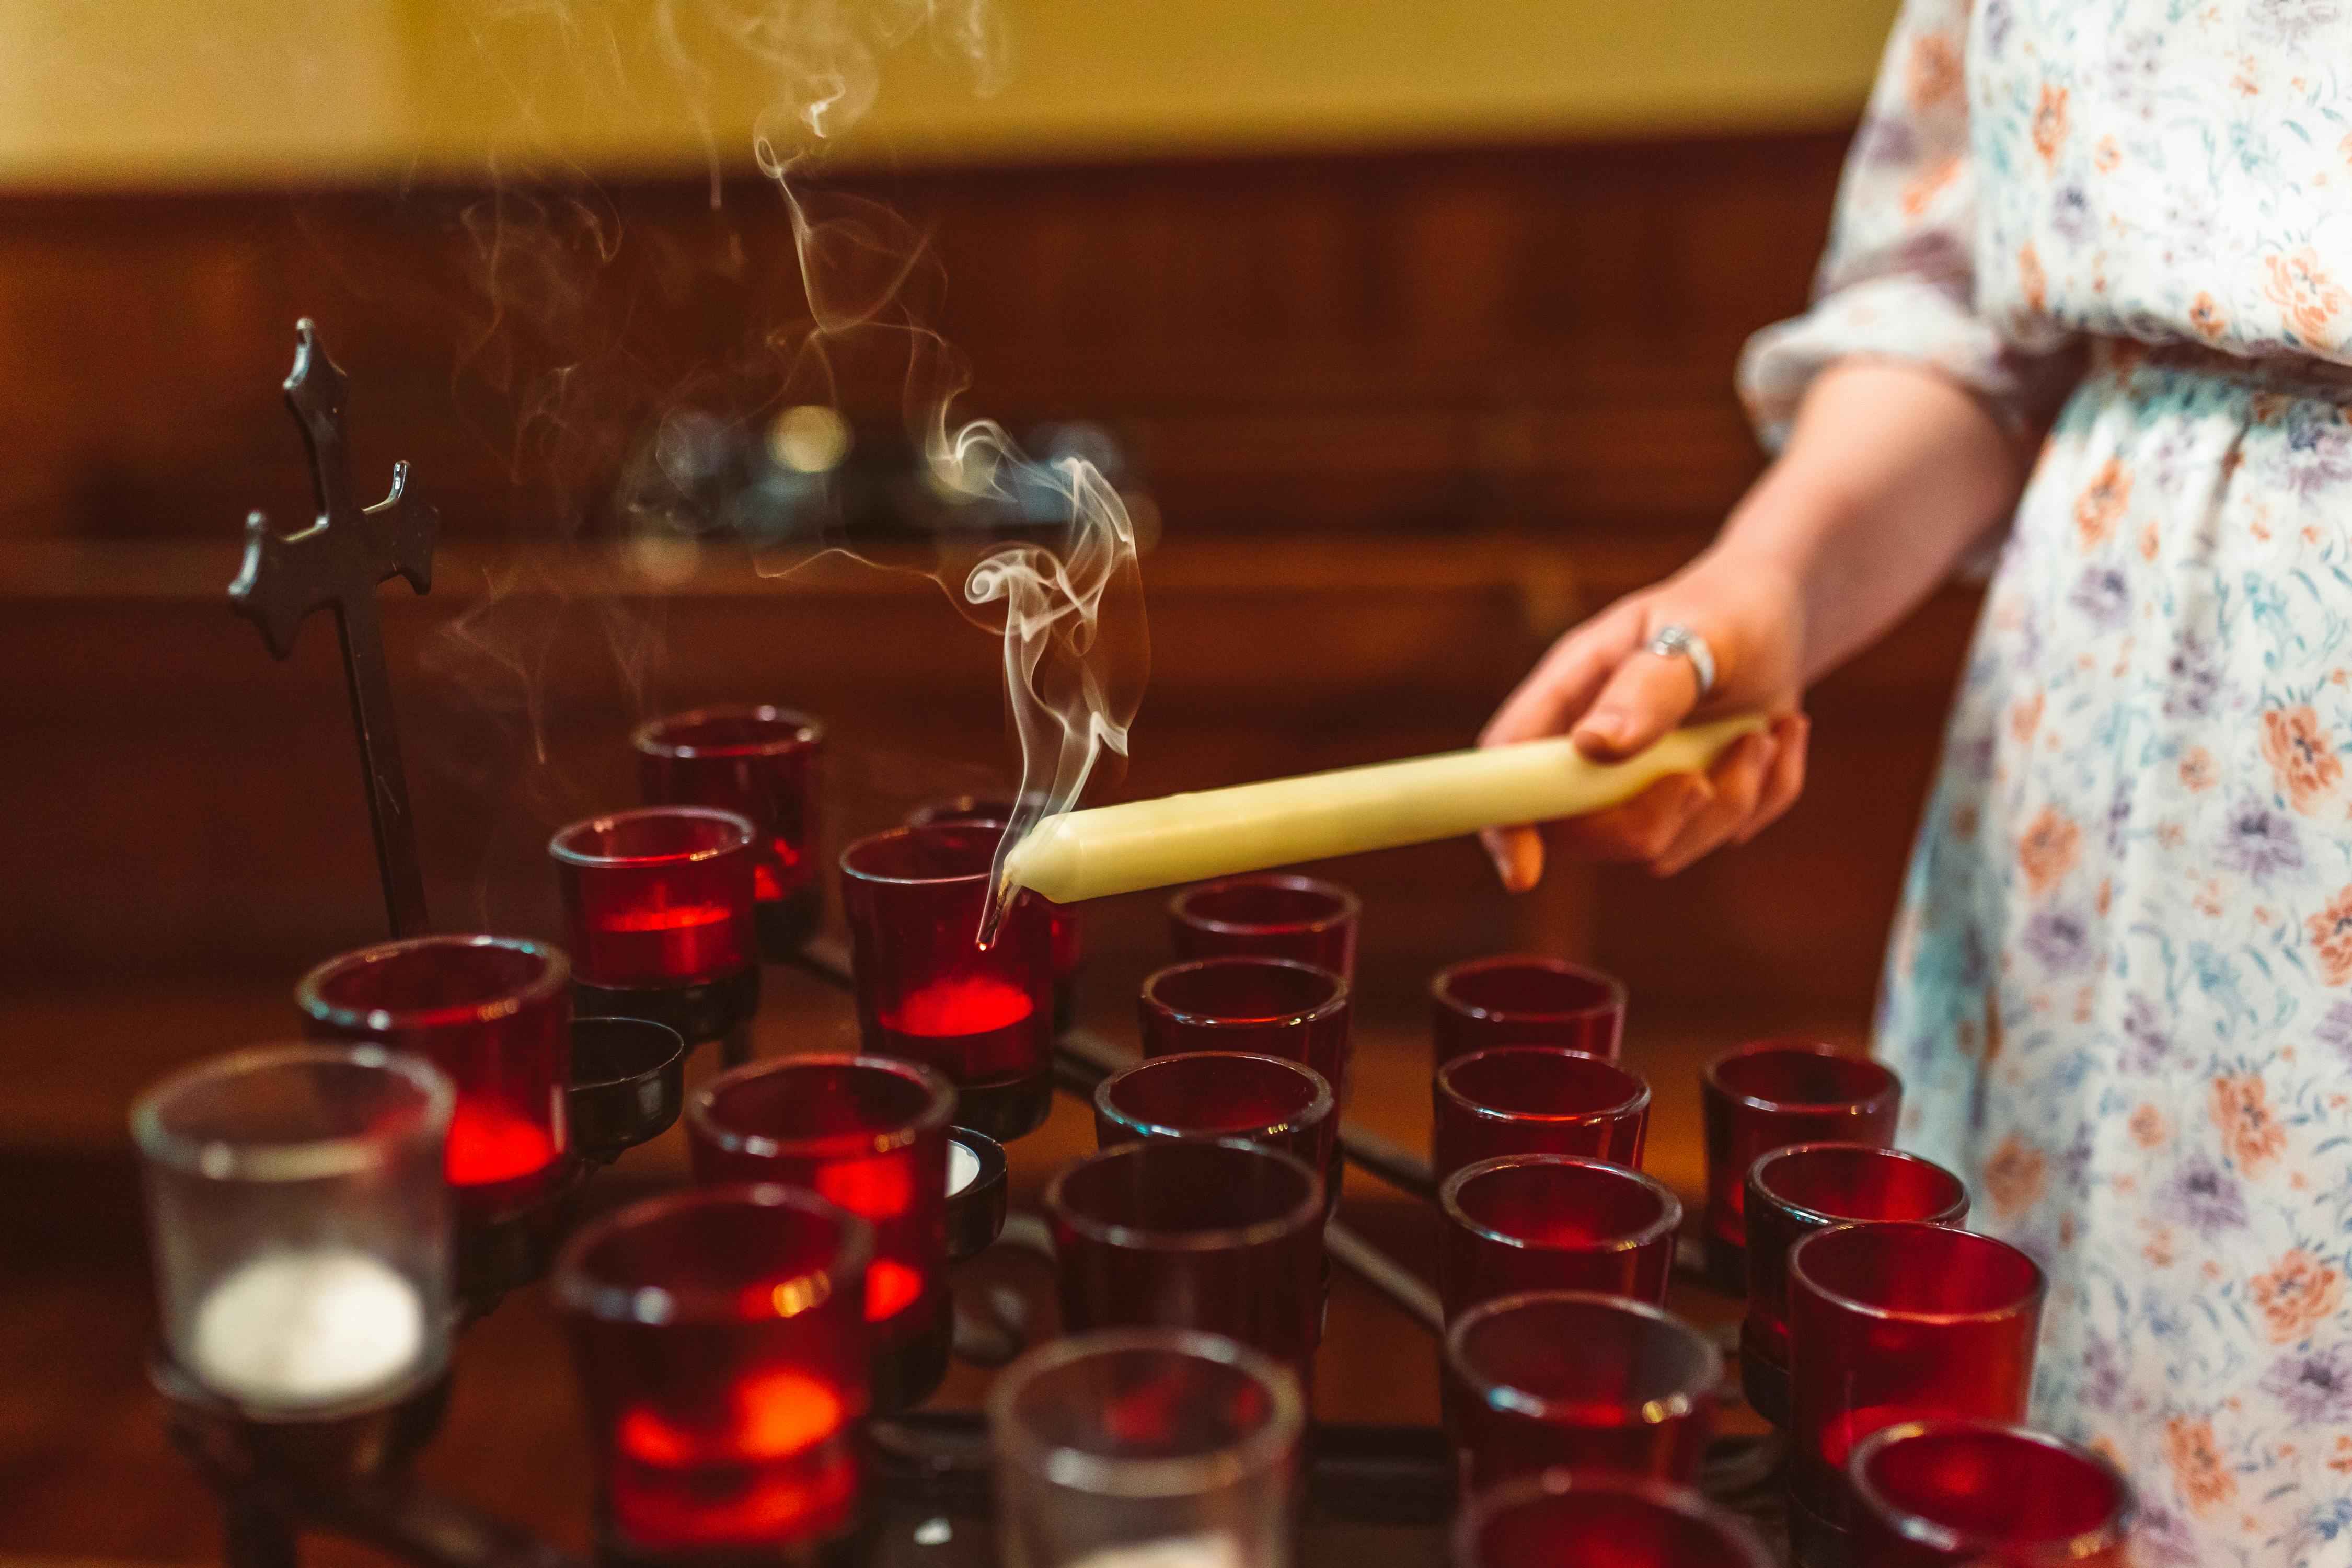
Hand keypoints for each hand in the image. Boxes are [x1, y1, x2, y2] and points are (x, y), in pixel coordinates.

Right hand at [1479, 548, 1810, 888]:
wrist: (1785, 615)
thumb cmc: (1729, 608)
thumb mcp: (1698, 630)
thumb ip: (1648, 687)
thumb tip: (1594, 746)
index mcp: (1569, 693)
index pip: (1507, 765)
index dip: (1504, 822)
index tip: (1525, 873)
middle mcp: (1591, 746)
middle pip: (1583, 832)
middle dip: (1653, 818)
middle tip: (1706, 775)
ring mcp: (1639, 783)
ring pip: (1660, 847)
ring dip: (1729, 799)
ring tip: (1762, 735)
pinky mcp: (1690, 804)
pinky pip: (1722, 835)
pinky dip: (1766, 793)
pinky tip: (1780, 736)